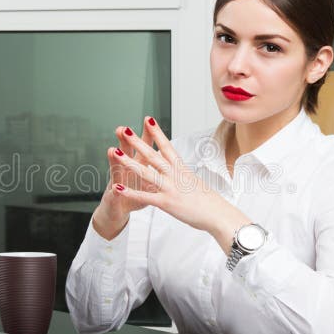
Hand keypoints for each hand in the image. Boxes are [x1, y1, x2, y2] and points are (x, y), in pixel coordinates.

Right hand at [92, 121, 160, 239]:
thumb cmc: (133, 194)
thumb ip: (156, 168)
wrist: (116, 210)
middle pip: (127, 154)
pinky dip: (116, 192)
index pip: (144, 147)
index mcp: (139, 166)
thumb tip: (169, 155)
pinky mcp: (114, 198)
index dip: (146, 135)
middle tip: (123, 129)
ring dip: (115, 161)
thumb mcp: (147, 180)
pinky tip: (115, 188)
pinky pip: (115, 195)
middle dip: (126, 141)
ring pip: (117, 170)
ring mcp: (118, 184)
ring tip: (112, 151)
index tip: (149, 120)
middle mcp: (127, 171)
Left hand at [110, 117, 250, 252]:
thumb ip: (182, 176)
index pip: (167, 146)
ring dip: (128, 162)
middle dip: (138, 142)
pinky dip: (130, 192)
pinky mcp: (166, 202)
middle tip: (125, 130)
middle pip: (153, 155)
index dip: (156, 132)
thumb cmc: (209, 201)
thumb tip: (178, 172)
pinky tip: (118, 188)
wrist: (218, 214)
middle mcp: (175, 175)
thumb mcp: (194, 182)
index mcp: (181, 168)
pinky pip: (145, 196)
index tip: (148, 119)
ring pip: (146, 172)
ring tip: (115, 152)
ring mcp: (170, 188)